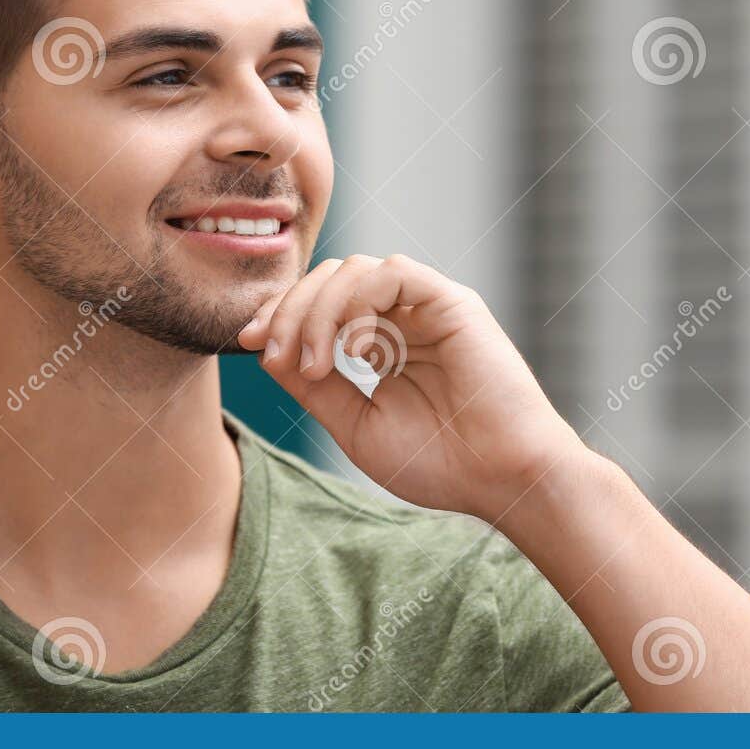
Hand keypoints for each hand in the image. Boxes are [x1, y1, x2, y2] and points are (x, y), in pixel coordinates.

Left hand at [237, 254, 588, 522]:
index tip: (248, 342)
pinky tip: (354, 348)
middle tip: (271, 352)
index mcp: (386, 345)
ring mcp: (428, 307)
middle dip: (288, 308)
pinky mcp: (451, 302)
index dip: (280, 314)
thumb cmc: (440, 463)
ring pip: (353, 269)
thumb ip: (315, 386)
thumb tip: (267, 350)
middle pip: (329, 279)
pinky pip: (392, 272)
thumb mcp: (356, 425)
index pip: (321, 304)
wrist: (501, 479)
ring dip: (318, 310)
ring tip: (315, 363)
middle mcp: (405, 318)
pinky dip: (357, 302)